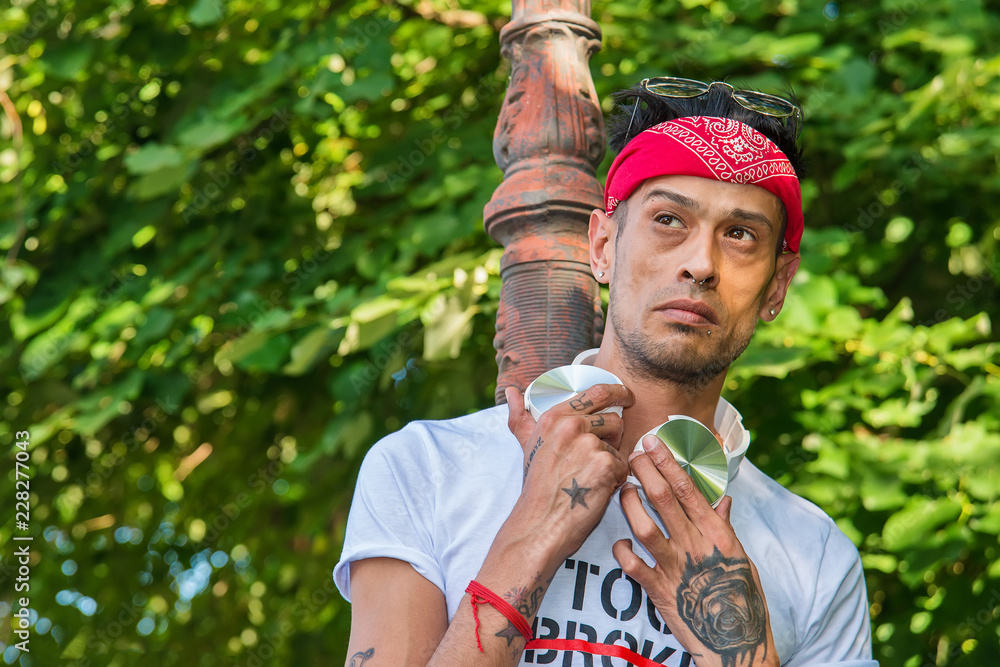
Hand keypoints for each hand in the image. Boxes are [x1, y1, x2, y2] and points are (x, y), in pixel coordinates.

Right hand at [503, 383, 634, 568]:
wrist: (540, 523)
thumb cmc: (537, 487)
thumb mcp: (528, 446)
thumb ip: (521, 417)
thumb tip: (510, 392)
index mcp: (554, 417)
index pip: (597, 392)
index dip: (618, 392)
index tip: (626, 397)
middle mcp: (571, 425)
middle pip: (614, 420)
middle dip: (615, 439)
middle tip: (599, 458)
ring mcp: (589, 444)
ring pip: (619, 446)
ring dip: (612, 462)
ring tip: (591, 479)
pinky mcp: (605, 465)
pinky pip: (623, 466)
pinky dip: (615, 480)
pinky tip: (597, 490)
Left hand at [612, 434, 779, 666]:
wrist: (737, 642)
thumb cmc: (740, 596)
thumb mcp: (740, 556)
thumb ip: (724, 526)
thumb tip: (721, 500)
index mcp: (715, 533)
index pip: (687, 488)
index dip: (667, 462)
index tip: (652, 441)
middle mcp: (694, 545)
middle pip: (662, 499)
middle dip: (642, 471)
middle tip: (630, 454)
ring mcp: (675, 567)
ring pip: (643, 526)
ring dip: (628, 505)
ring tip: (622, 491)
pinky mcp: (659, 591)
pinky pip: (633, 566)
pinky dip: (622, 551)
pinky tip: (619, 543)